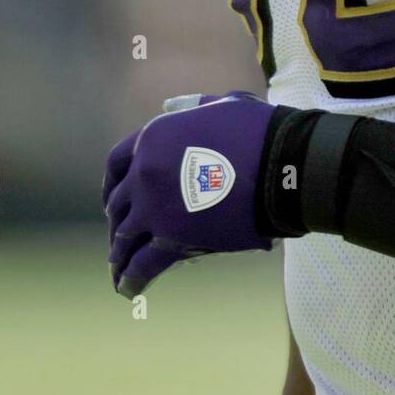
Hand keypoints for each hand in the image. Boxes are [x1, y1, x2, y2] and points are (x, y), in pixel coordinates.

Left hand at [103, 91, 277, 297]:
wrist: (281, 165)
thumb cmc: (258, 132)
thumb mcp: (221, 105)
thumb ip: (191, 108)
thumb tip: (172, 106)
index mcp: (152, 137)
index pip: (117, 163)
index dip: (113, 183)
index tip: (114, 197)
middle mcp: (144, 171)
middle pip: (119, 203)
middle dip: (119, 220)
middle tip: (122, 235)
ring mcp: (154, 206)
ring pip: (125, 236)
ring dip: (120, 253)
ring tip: (120, 268)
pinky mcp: (172, 237)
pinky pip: (142, 263)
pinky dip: (131, 277)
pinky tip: (127, 289)